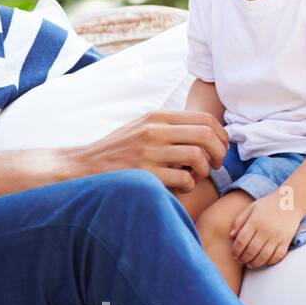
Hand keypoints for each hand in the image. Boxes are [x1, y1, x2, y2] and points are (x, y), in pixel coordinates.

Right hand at [81, 111, 228, 192]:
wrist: (84, 166)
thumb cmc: (116, 150)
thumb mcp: (140, 127)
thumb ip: (168, 126)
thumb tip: (206, 131)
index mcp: (155, 117)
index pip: (203, 119)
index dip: (221, 135)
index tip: (219, 148)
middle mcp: (153, 131)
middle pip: (206, 135)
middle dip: (219, 153)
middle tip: (215, 165)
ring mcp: (149, 153)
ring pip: (197, 157)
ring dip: (203, 171)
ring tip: (194, 177)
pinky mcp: (146, 174)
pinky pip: (183, 180)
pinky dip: (188, 186)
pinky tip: (178, 187)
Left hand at [229, 195, 302, 268]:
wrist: (291, 201)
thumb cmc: (268, 205)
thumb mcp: (250, 208)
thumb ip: (239, 222)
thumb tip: (231, 237)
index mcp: (254, 222)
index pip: (241, 241)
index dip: (236, 251)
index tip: (233, 255)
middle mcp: (265, 230)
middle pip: (251, 251)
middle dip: (244, 259)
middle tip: (240, 261)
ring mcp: (277, 236)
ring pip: (264, 256)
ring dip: (255, 263)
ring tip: (250, 264)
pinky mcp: (286, 240)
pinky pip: (278, 256)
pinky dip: (270, 262)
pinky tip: (264, 261)